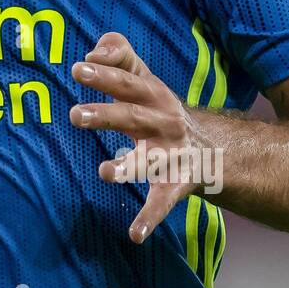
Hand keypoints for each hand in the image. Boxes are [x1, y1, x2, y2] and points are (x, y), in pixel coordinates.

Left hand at [69, 32, 208, 244]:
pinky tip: (135, 235)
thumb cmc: (158, 108)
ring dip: (127, 167)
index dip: (105, 73)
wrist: (214, 149)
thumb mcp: (144, 76)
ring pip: (148, 162)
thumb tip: (91, 52)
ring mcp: (171, 155)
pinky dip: (149, 219)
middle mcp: (163, 121)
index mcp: (153, 94)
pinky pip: (161, 203)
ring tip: (105, 173)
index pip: (127, 79)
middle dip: (105, 115)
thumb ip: (118, 55)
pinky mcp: (176, 185)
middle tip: (74, 115)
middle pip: (131, 117)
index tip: (79, 68)